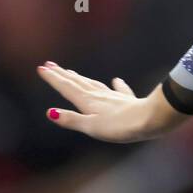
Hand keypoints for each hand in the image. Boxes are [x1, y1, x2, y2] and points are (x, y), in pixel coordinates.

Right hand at [37, 61, 186, 142]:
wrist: (150, 119)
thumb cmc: (119, 126)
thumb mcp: (91, 126)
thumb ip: (72, 120)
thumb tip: (50, 112)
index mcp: (88, 101)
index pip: (67, 88)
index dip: (54, 79)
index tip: (42, 68)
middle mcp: (99, 96)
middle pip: (78, 82)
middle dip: (63, 75)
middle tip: (50, 65)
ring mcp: (114, 97)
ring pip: (94, 84)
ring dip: (81, 78)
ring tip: (71, 72)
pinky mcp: (128, 101)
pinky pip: (119, 90)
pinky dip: (115, 85)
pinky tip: (116, 80)